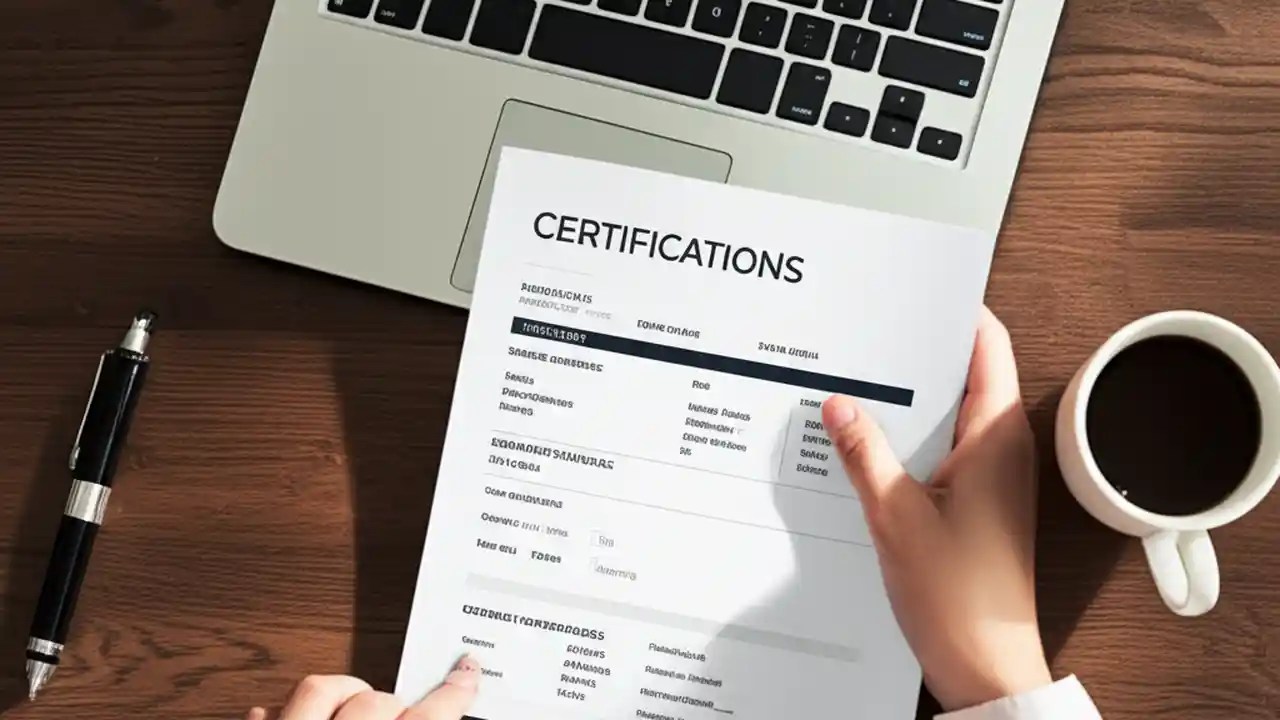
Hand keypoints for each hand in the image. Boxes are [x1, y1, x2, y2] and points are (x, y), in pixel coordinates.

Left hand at [246, 656, 479, 719]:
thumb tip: (444, 713)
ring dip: (341, 695)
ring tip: (353, 706)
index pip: (429, 717)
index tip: (466, 676)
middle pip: (375, 702)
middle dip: (395, 704)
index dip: (454, 694)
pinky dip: (279, 716)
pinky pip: (267, 717)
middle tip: (405, 713)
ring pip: (316, 690)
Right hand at [822, 307, 1050, 711]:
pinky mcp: (978, 503)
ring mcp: (993, 476)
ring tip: (859, 384)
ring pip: (952, 413)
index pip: (987, 345)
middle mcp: (1003, 448)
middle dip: (919, 352)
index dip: (955, 311)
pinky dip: (913, 438)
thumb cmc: (958, 598)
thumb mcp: (894, 516)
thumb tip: (840, 404)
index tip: (917, 290)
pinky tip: (870, 446)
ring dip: (912, 399)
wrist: (986, 664)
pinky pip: (946, 449)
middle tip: (868, 335)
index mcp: (996, 436)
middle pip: (966, 373)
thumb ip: (864, 454)